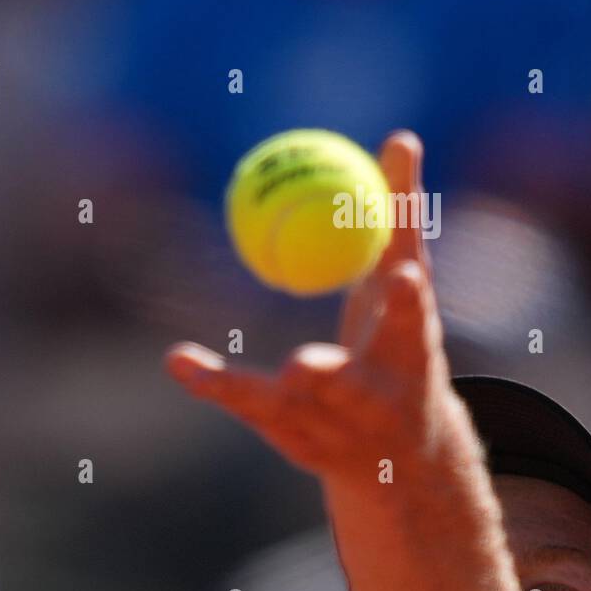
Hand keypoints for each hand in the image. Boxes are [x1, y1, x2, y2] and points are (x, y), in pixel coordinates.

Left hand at [165, 130, 476, 490]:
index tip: (403, 276)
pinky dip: (213, 381)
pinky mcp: (297, 440)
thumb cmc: (402, 347)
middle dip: (328, 378)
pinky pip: (248, 404)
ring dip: (260, 387)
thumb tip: (402, 136)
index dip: (407, 301)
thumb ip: (399, 216)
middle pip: (351, 386)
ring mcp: (334, 428)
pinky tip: (179, 361)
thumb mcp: (404, 286)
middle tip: (300, 364)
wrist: (403, 455)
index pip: (412, 321)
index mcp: (411, 354)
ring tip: (214, 368)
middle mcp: (375, 399)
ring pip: (292, 405)